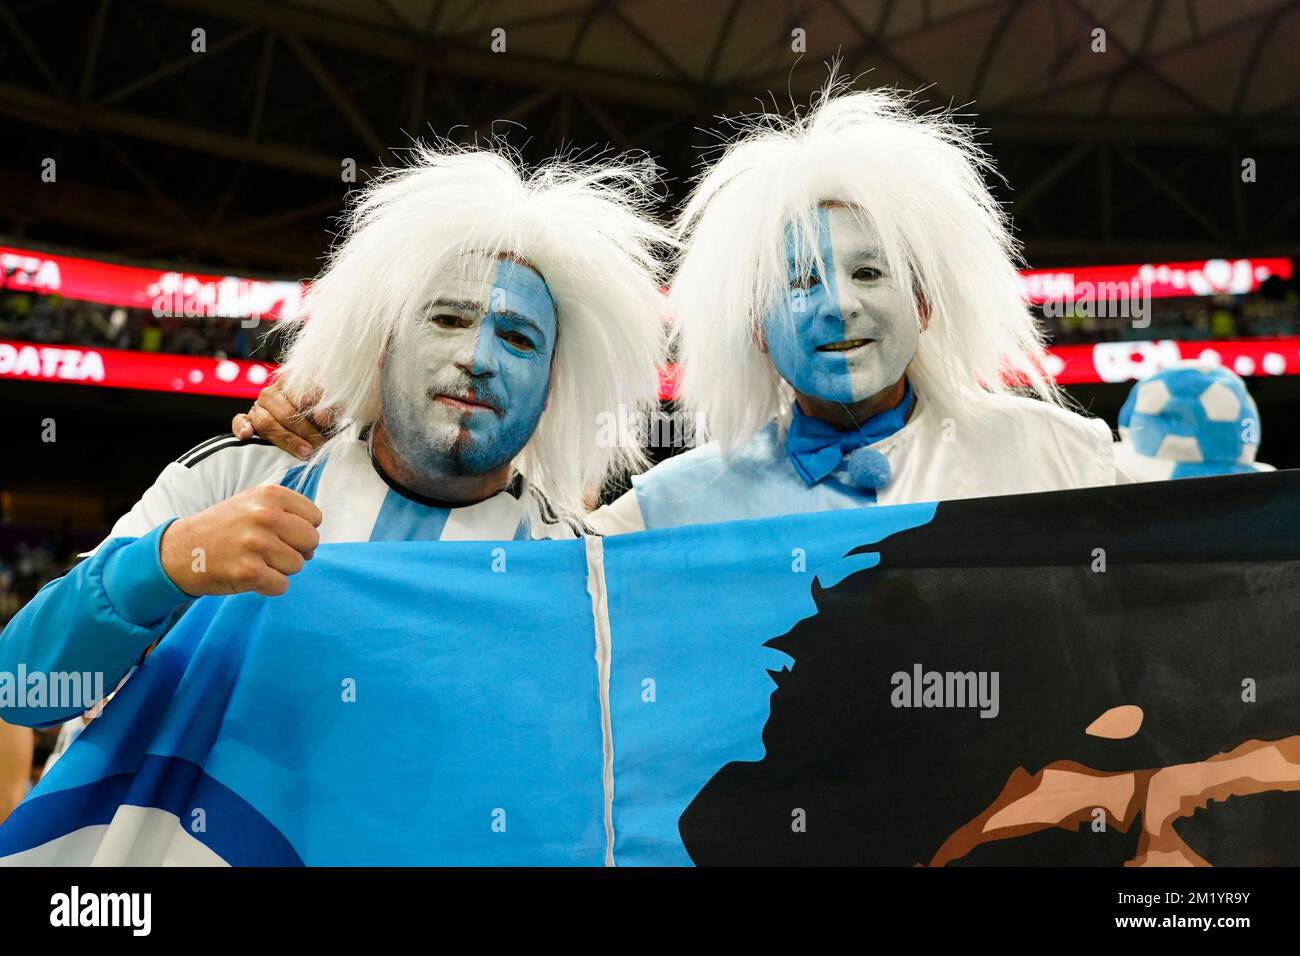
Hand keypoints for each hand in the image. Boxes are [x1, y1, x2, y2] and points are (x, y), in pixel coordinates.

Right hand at [160, 485, 322, 597]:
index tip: (280, 534)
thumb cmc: (223, 528)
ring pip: (298, 565)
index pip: (315, 517)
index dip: (301, 530)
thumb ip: (287, 513)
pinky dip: (269, 586)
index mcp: (270, 494)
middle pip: (311, 541)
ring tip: (254, 560)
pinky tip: (249, 575)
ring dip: (280, 569)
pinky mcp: (249, 571)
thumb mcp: (253, 503)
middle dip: (295, 550)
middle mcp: (265, 515)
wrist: (179, 550)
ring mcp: (257, 543)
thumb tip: (313, 541)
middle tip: (269, 551)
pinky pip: (281, 585)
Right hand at [231, 381, 333, 459]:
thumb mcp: (328, 412)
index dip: (315, 410)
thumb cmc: (318, 419)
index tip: (326, 424)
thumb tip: (322, 415)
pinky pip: (239, 421)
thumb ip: (329, 411)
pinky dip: (241, 427)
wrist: (301, 427)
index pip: (302, 394)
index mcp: (292, 382)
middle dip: (305, 432)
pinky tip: (246, 435)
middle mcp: (272, 392)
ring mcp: (257, 406)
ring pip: (265, 422)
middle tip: (320, 445)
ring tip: (305, 452)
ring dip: (286, 439)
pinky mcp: (246, 419)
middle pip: (286, 413)